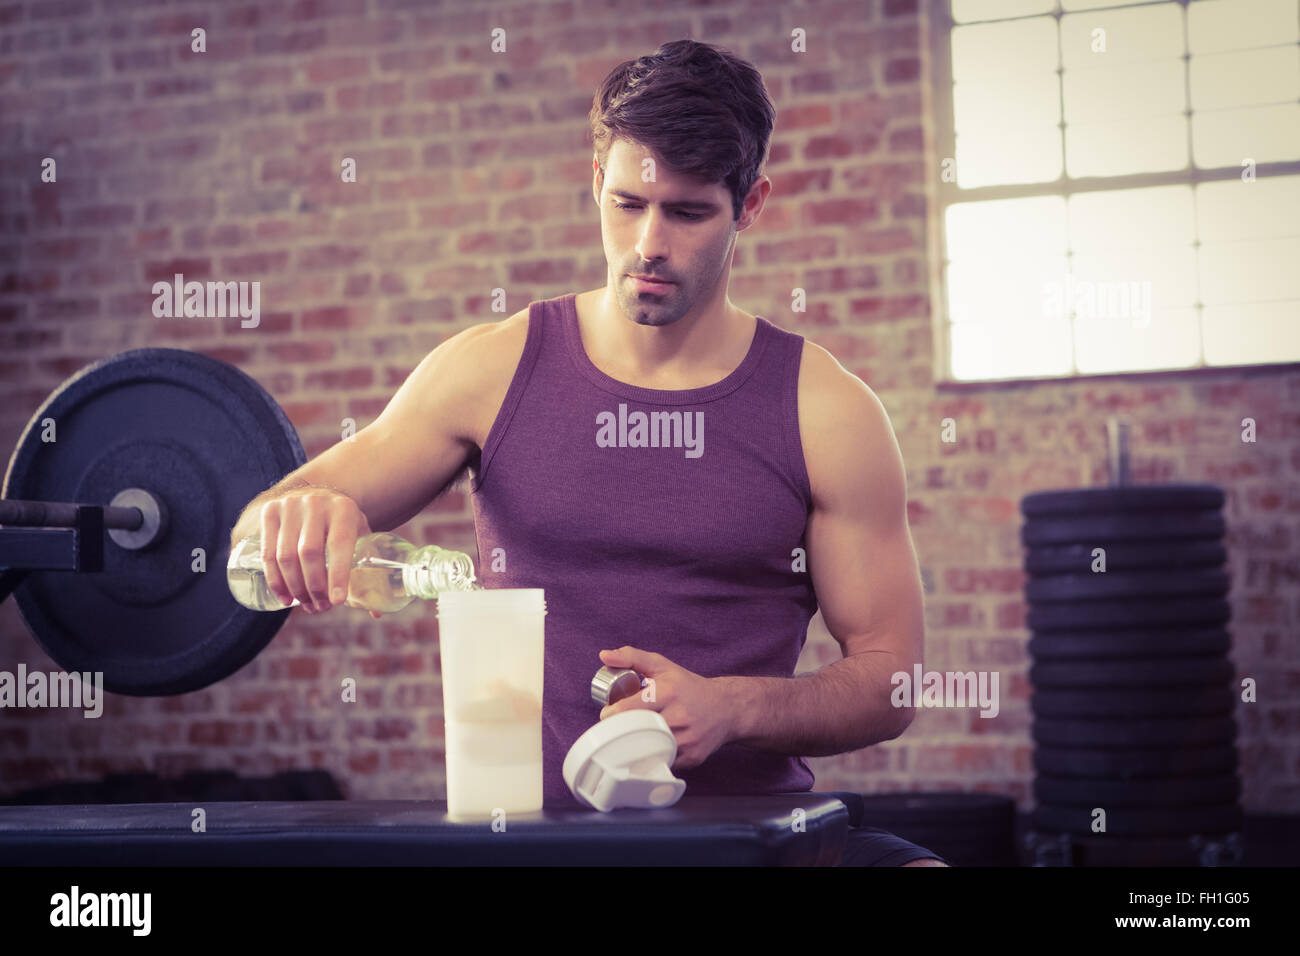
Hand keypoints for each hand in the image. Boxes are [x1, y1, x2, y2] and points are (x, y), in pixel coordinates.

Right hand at [258, 487, 381, 617]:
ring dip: (295, 588)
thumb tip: (376, 612)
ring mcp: (290, 506)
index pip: (339, 544)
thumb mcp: (359, 535)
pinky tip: (285, 597)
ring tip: (306, 605)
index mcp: (344, 509)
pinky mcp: (270, 511)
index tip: (337, 602)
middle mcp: (316, 503)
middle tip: (321, 608)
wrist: (314, 494)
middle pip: (309, 553)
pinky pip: (268, 554)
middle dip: (315, 587)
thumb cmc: (342, 524)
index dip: (338, 575)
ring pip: (286, 556)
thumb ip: (367, 568)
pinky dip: (275, 580)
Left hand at [597, 646, 735, 771]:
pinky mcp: (692, 757)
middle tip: (616, 728)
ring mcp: (687, 739)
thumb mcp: (662, 666)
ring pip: (649, 750)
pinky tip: (652, 748)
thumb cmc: (688, 687)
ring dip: (636, 746)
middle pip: (637, 731)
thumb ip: (632, 657)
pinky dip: (654, 757)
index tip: (607, 714)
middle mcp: (679, 716)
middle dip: (621, 731)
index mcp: (668, 693)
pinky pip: (664, 762)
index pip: (630, 708)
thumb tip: (604, 656)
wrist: (726, 708)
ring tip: (631, 738)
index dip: (612, 714)